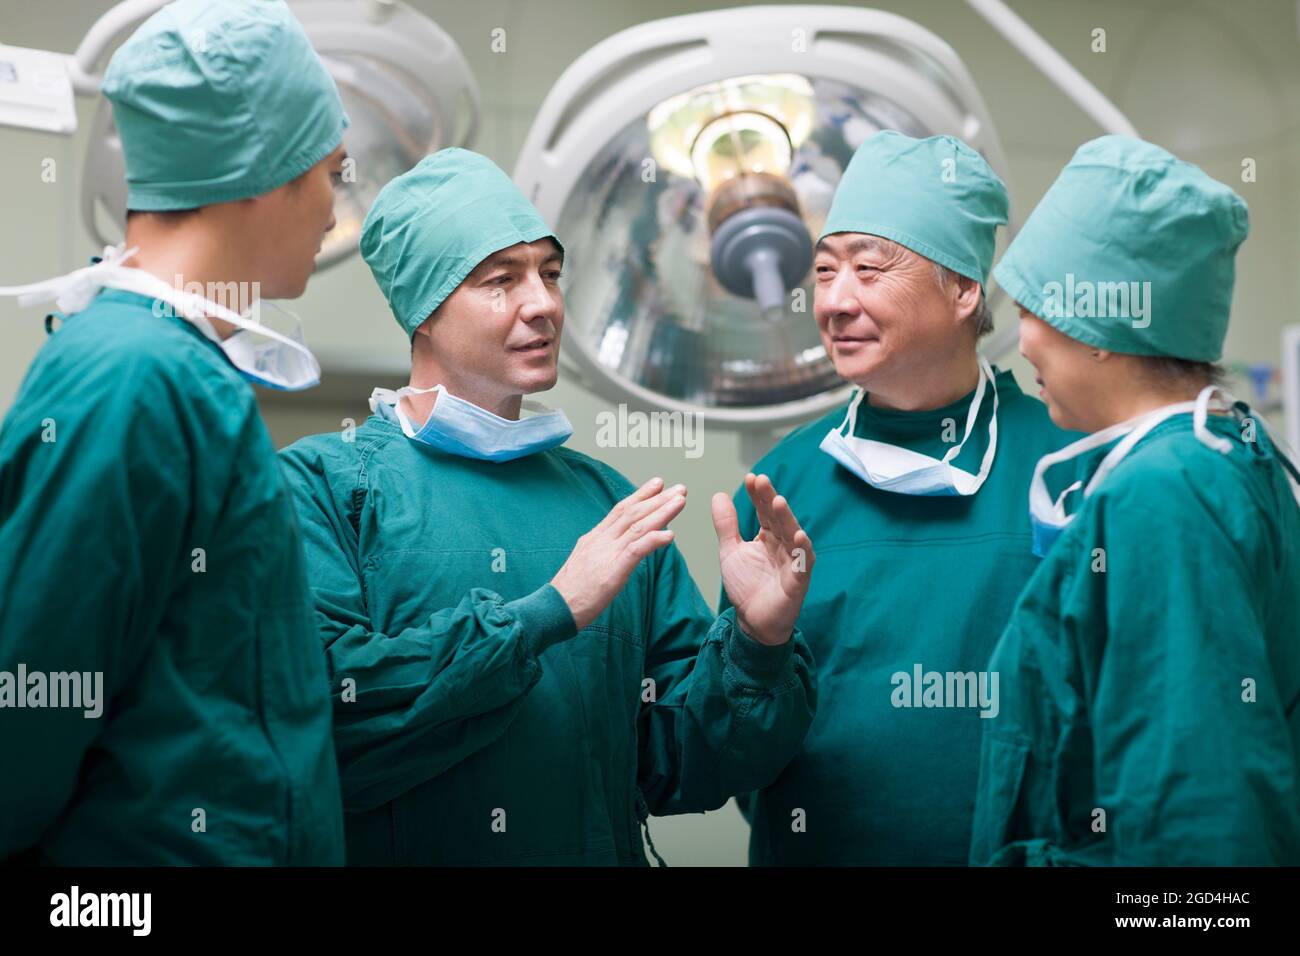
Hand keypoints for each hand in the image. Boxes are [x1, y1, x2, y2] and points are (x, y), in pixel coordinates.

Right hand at [551, 477, 686, 630]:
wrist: (552, 609)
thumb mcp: (585, 563)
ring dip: (661, 512)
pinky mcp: (612, 571)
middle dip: (658, 499)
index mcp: (594, 538)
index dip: (640, 495)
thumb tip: (620, 549)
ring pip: (638, 527)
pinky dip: (653, 540)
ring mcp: (606, 554)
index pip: (620, 510)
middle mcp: (601, 540)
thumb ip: (603, 552)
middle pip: (632, 513)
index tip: (657, 485)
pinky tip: (669, 535)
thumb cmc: (570, 593)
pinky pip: (636, 551)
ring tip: (680, 501)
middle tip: (679, 489)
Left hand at [712, 473, 814, 645]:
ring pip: (792, 535)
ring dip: (786, 518)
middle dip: (770, 499)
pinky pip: (802, 563)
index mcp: (768, 536)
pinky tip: (797, 537)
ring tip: (777, 501)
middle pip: (779, 518)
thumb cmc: (746, 586)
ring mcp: (793, 561)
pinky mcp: (798, 581)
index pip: (764, 510)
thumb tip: (718, 495)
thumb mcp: (731, 551)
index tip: (751, 477)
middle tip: (761, 480)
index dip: (758, 495)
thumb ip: (726, 525)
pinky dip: (801, 550)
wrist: (752, 621)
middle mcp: (783, 545)